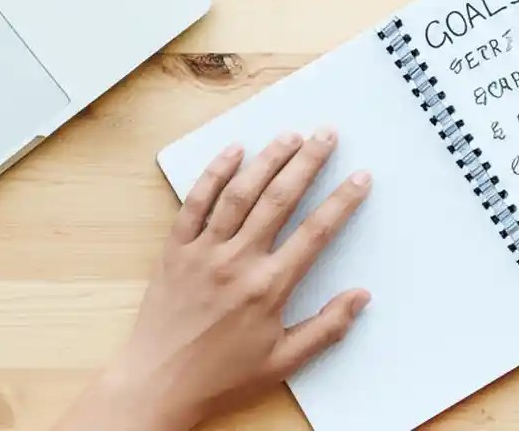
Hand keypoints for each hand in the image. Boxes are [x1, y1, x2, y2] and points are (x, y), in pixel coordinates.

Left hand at [56, 129, 371, 430]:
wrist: (158, 384)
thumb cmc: (221, 377)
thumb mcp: (283, 362)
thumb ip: (326, 328)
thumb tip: (360, 297)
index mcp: (268, 288)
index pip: (315, 232)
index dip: (341, 201)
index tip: (359, 178)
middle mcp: (237, 261)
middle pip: (279, 199)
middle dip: (307, 162)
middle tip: (326, 135)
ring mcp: (204, 252)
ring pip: (240, 193)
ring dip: (267, 159)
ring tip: (289, 136)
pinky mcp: (175, 250)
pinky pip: (195, 203)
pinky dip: (214, 173)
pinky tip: (233, 151)